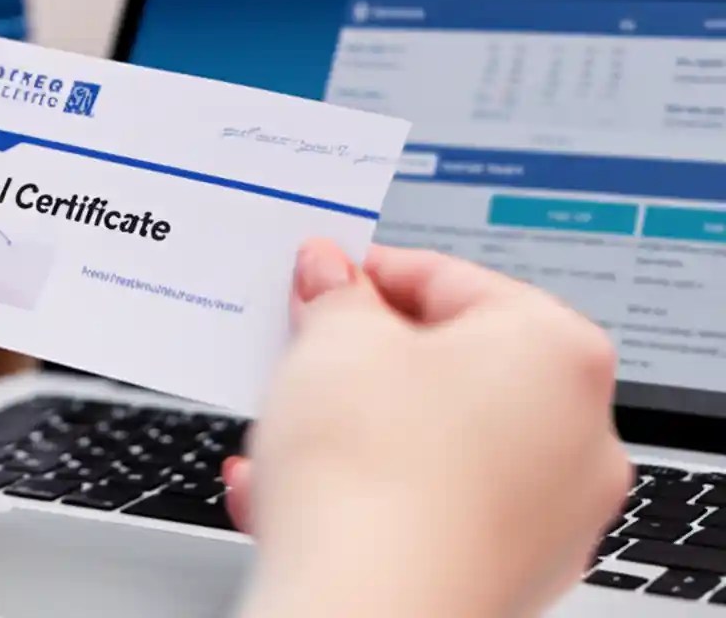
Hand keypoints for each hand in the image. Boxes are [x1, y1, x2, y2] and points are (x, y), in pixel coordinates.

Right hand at [233, 241, 629, 617]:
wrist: (367, 614)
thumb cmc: (374, 479)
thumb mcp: (333, 342)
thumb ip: (334, 294)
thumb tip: (331, 275)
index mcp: (558, 350)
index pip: (449, 279)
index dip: (366, 274)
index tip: (319, 279)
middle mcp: (576, 433)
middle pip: (445, 367)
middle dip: (356, 362)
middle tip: (299, 354)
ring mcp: (548, 514)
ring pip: (430, 444)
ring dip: (348, 432)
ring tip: (282, 435)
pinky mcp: (504, 573)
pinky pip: (423, 508)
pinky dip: (362, 494)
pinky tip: (289, 497)